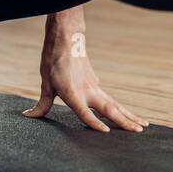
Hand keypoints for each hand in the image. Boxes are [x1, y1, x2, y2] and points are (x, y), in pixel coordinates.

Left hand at [23, 29, 147, 132]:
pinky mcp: (96, 83)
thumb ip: (42, 104)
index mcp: (73, 93)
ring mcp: (94, 87)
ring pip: (115, 104)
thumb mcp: (45, 83)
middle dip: (125, 121)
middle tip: (140, 132)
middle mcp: (87, 91)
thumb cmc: (54, 61)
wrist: (66, 39)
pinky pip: (110, 99)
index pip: (85, 112)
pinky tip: (129, 115)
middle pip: (109, 109)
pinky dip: (121, 108)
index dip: (94, 123)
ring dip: (129, 115)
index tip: (106, 132)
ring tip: (143, 125)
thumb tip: (29, 116)